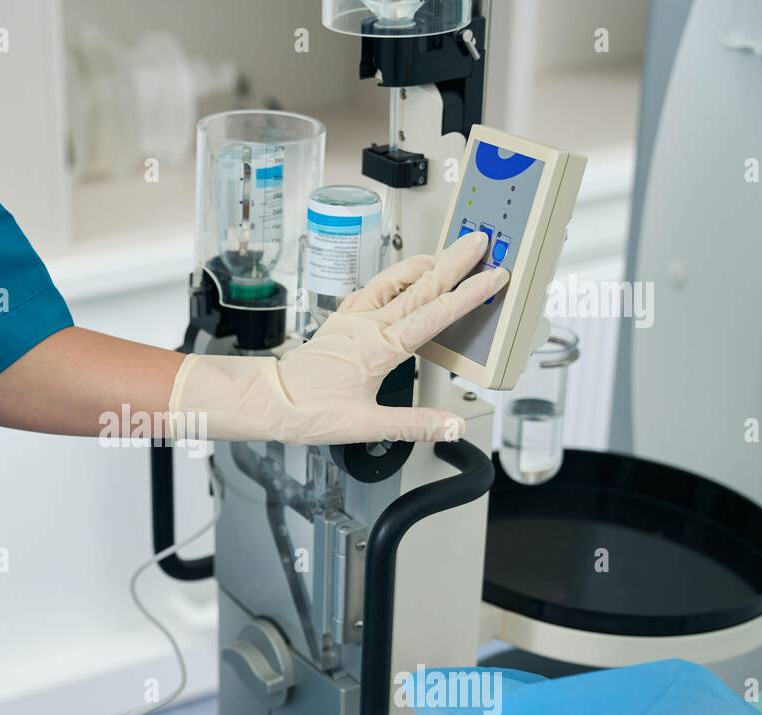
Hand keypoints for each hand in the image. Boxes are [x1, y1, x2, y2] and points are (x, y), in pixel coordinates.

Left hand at [169, 231, 508, 444]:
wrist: (268, 401)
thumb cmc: (307, 411)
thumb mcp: (367, 425)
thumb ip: (414, 425)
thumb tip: (450, 427)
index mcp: (379, 348)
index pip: (435, 315)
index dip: (468, 295)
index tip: (493, 277)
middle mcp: (366, 327)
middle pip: (420, 287)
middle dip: (453, 262)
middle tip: (479, 241)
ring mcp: (351, 321)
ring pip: (393, 282)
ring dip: (422, 265)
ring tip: (444, 254)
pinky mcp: (339, 323)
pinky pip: (370, 292)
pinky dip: (391, 280)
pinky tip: (397, 280)